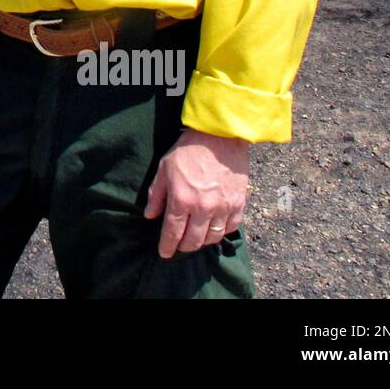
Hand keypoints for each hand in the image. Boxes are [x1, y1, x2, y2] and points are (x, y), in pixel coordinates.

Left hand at [143, 128, 248, 258]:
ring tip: (195, 239)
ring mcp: (223, 207)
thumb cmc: (188, 150)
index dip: (167, 246)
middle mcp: (203, 208)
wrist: (220, 137)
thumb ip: (157, 194)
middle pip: (193, 240)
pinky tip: (213, 229)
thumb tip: (150, 216)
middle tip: (179, 246)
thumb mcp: (164, 168)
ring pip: (212, 238)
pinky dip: (221, 232)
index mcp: (182, 199)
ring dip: (202, 242)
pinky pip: (230, 228)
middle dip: (183, 247)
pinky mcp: (238, 204)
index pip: (172, 232)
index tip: (164, 253)